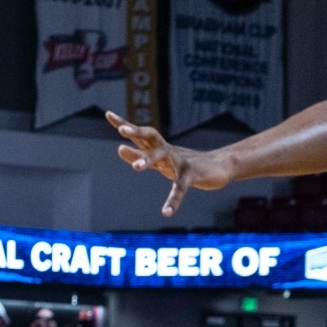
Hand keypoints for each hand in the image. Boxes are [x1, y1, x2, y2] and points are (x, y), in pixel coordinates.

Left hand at [107, 112, 233, 217]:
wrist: (218, 166)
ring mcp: (179, 161)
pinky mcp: (191, 175)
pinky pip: (180, 188)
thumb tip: (119, 148)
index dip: (124, 124)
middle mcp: (166, 151)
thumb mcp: (159, 160)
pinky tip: (166, 213)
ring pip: (163, 157)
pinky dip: (173, 201)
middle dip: (136, 133)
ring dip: (149, 160)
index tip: (108, 114)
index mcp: (157, 147)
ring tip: (136, 168)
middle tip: (122, 131)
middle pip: (150, 137)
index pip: (139, 134)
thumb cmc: (183, 163)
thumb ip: (139, 154)